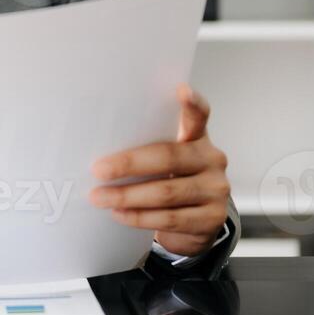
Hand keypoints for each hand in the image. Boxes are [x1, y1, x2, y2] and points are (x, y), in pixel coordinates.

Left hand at [87, 83, 230, 256]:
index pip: (199, 116)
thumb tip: (101, 143)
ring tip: (99, 197)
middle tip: (98, 170)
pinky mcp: (211, 219)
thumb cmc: (172, 181)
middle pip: (168, 157)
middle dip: (128, 164)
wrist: (197, 223)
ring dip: (126, 196)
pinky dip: (139, 217)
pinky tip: (119, 213)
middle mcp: (211, 160)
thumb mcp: (166, 160)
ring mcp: (215, 190)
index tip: (181, 91)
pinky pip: (169, 218)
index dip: (192, 103)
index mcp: (197, 138)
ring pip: (166, 192)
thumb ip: (148, 147)